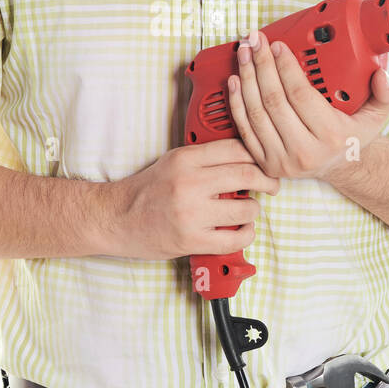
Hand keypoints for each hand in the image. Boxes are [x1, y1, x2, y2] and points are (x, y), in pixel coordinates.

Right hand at [107, 138, 280, 259]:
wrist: (116, 219)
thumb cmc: (146, 191)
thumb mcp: (173, 162)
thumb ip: (205, 159)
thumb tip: (245, 159)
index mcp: (185, 159)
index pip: (236, 148)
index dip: (258, 154)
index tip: (265, 162)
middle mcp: (190, 183)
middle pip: (247, 174)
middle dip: (268, 180)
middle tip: (272, 185)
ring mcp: (191, 213)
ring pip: (246, 208)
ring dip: (254, 210)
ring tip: (248, 211)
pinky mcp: (191, 240)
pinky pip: (234, 239)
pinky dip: (246, 235)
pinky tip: (241, 231)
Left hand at [226, 28, 388, 180]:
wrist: (339, 167)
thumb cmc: (353, 136)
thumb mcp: (377, 116)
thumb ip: (388, 93)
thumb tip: (384, 77)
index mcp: (331, 136)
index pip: (301, 95)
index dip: (285, 67)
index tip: (277, 46)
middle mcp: (304, 152)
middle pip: (274, 102)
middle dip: (260, 66)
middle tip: (254, 42)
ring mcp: (282, 160)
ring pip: (256, 114)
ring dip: (245, 80)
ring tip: (243, 55)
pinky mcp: (265, 163)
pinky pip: (245, 130)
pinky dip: (236, 103)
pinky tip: (234, 81)